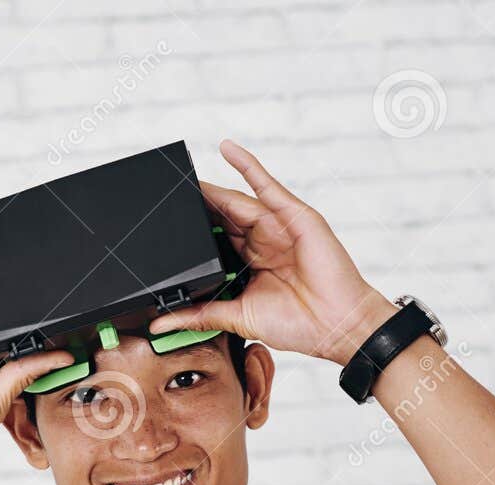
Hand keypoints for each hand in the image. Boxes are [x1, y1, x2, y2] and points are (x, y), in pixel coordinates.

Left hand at [149, 139, 396, 364]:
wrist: (334, 326)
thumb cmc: (296, 323)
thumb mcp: (236, 317)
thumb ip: (198, 315)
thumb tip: (160, 324)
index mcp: (250, 262)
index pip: (215, 239)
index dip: (193, 231)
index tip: (165, 224)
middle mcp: (263, 240)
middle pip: (223, 216)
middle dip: (198, 207)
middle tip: (169, 193)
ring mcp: (278, 225)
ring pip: (238, 201)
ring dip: (212, 190)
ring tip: (185, 178)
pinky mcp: (295, 215)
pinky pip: (267, 185)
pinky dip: (248, 165)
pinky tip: (227, 149)